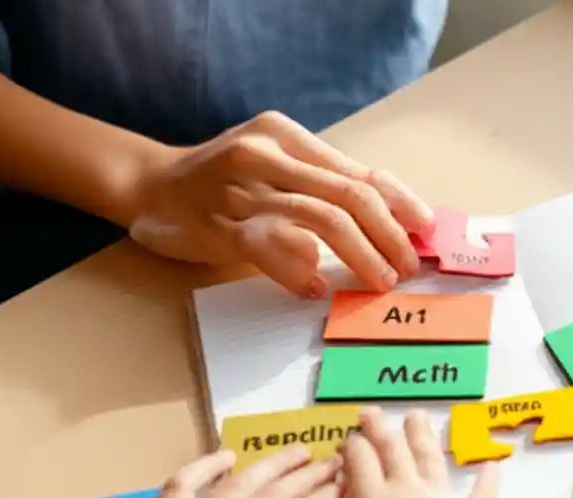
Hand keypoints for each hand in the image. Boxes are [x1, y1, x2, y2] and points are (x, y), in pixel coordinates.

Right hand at [129, 110, 431, 294]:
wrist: (147, 185)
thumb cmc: (220, 178)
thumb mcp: (271, 162)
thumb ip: (318, 183)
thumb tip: (386, 218)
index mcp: (287, 136)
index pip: (360, 171)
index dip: (400, 203)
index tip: (425, 231)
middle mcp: (269, 156)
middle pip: (351, 196)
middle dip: (389, 236)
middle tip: (406, 267)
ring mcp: (244, 191)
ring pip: (322, 220)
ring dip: (359, 256)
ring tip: (378, 281)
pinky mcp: (221, 225)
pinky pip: (272, 247)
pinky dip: (298, 268)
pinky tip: (314, 286)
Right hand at [289, 408, 500, 497]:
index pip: (357, 459)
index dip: (351, 446)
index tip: (347, 440)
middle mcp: (403, 489)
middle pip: (391, 449)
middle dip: (379, 428)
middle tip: (371, 412)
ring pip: (430, 459)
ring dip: (423, 436)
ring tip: (417, 416)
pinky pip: (480, 495)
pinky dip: (487, 480)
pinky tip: (494, 465)